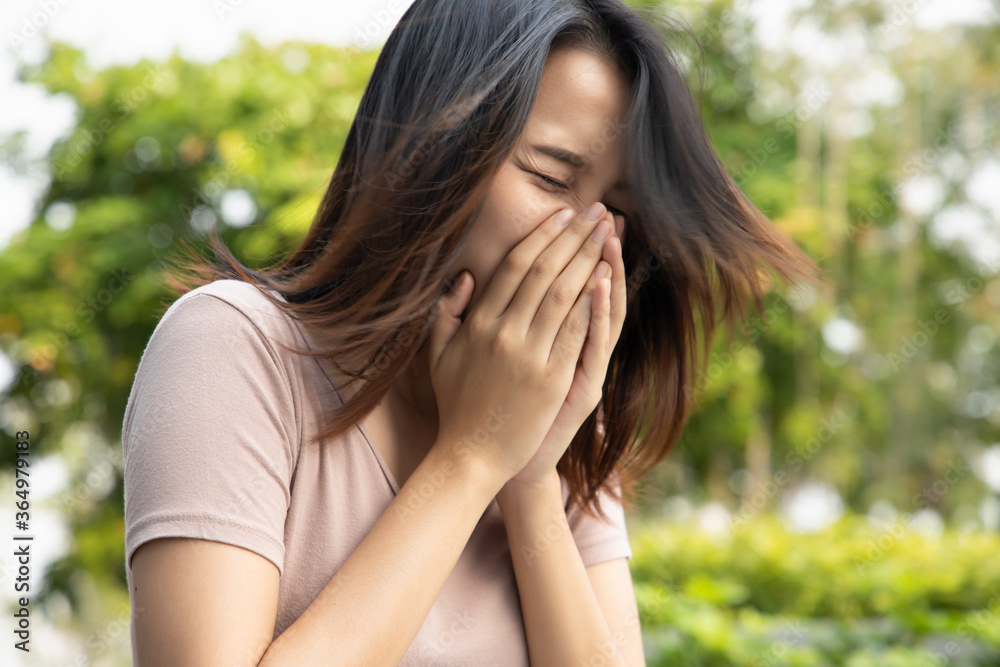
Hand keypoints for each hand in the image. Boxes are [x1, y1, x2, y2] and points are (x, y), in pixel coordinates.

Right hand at [426, 204, 616, 487]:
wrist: (471, 456)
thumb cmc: (456, 405)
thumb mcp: (439, 355)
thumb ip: (448, 313)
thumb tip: (466, 277)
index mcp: (478, 322)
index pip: (515, 265)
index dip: (542, 235)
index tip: (563, 214)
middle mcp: (504, 332)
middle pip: (545, 270)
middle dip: (574, 236)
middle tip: (596, 210)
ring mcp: (529, 355)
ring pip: (564, 293)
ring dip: (589, 257)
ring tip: (608, 232)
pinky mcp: (552, 378)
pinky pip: (575, 330)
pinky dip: (592, 300)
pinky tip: (607, 276)